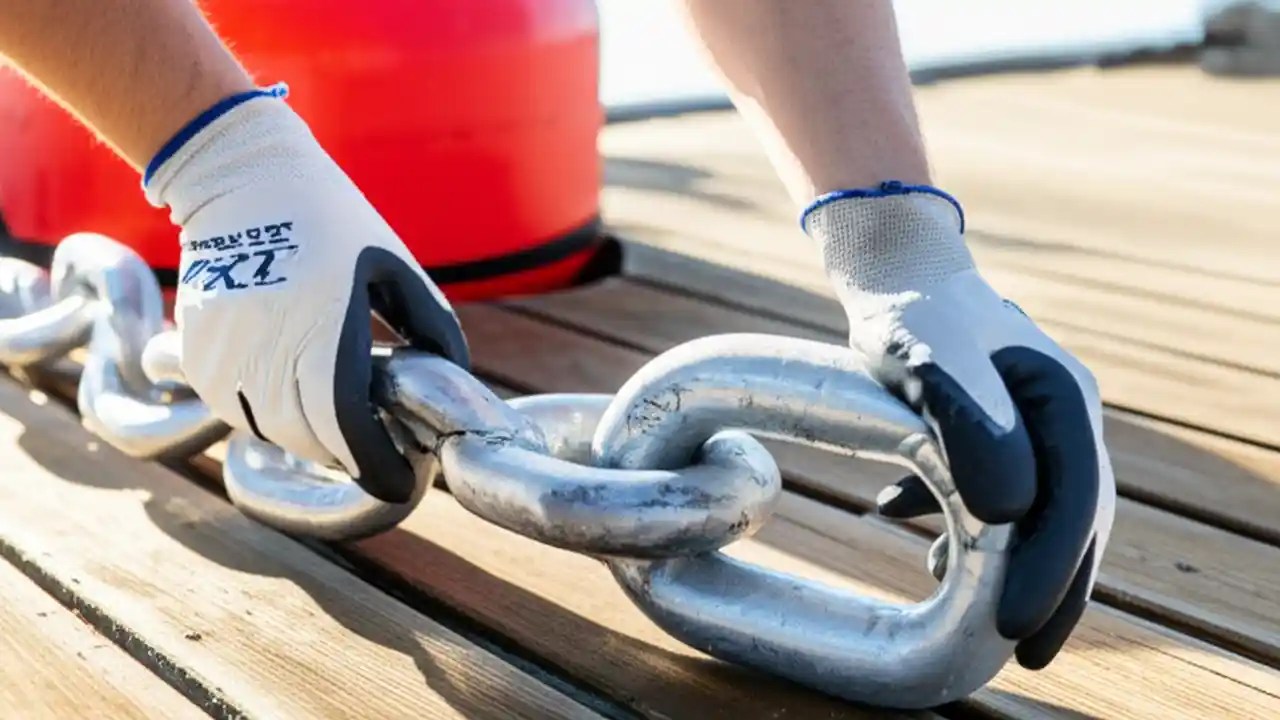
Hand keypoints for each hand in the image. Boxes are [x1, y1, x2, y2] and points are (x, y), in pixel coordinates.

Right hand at [146, 89, 468, 502]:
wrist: (239, 177)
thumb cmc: (329, 218)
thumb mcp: (395, 265)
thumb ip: (432, 326)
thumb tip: (456, 376)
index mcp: (324, 336)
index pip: (350, 432)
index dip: (381, 467)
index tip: (405, 480)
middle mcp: (268, 356)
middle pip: (314, 443)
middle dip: (352, 454)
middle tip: (382, 449)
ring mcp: (226, 360)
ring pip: (272, 433)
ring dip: (311, 438)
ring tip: (342, 420)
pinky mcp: (197, 355)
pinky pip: (235, 410)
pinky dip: (270, 415)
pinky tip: (295, 393)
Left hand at [803, 183, 1115, 668]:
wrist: (894, 274)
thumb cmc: (910, 316)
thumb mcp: (931, 369)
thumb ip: (970, 433)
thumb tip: (1010, 514)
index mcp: (1064, 401)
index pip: (1075, 502)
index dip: (1051, 570)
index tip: (1012, 625)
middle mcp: (1063, 415)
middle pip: (1072, 516)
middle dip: (1045, 585)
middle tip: (1019, 647)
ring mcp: (1035, 421)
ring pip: (1038, 508)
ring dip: (1005, 558)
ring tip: (953, 590)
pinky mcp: (998, 427)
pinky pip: (997, 488)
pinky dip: (959, 515)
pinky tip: (901, 516)